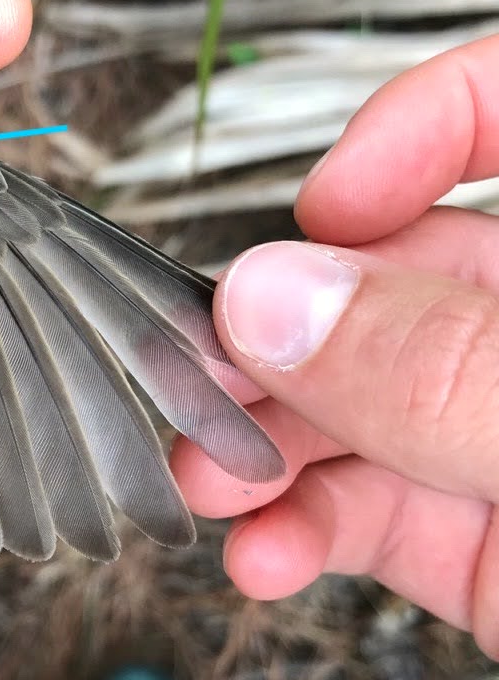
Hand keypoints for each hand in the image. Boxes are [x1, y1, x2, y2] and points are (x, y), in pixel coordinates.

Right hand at [173, 34, 498, 658]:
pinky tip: (271, 548)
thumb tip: (280, 300)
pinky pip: (376, 508)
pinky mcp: (493, 540)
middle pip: (406, 278)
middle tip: (208, 373)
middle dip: (288, 333)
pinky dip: (306, 528)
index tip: (332, 207)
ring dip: (273, 444)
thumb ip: (463, 375)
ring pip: (368, 406)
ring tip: (220, 480)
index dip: (422, 131)